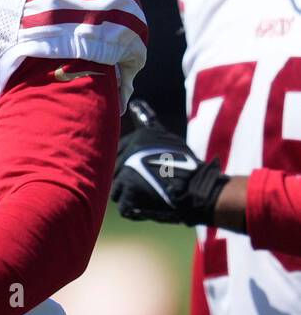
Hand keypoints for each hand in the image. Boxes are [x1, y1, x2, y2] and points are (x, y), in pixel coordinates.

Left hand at [111, 99, 227, 225]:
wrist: (198, 189)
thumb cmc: (185, 165)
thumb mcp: (165, 138)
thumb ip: (147, 124)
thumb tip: (135, 103)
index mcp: (137, 138)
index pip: (118, 155)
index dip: (130, 167)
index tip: (144, 173)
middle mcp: (129, 152)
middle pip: (115, 173)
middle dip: (129, 182)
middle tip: (148, 187)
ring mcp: (127, 172)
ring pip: (116, 190)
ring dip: (130, 196)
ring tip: (149, 196)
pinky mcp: (128, 192)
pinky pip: (124, 206)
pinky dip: (135, 211)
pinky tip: (150, 207)